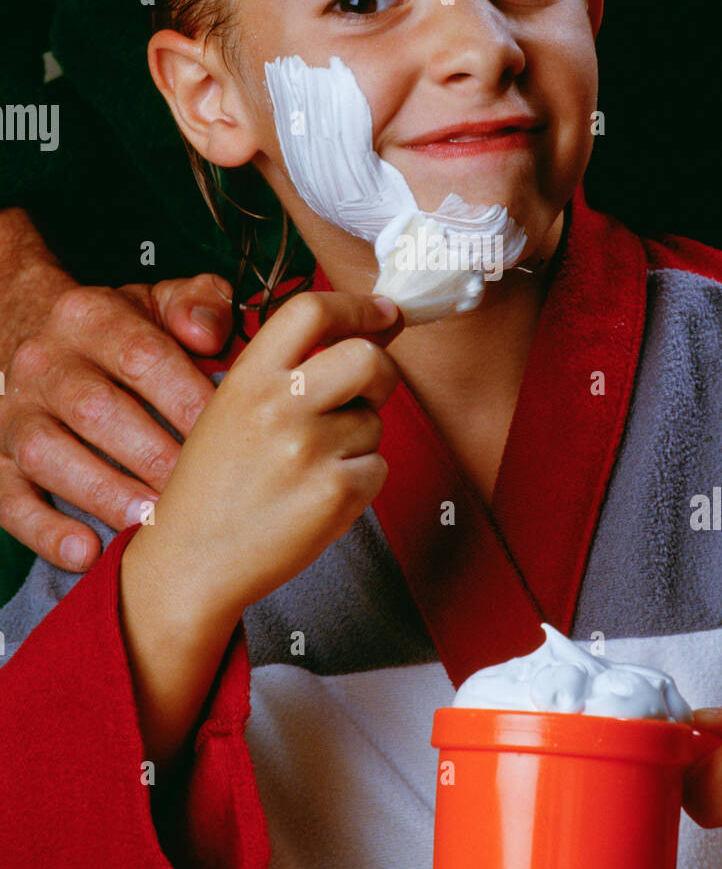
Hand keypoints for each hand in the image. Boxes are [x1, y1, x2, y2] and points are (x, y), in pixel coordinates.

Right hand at [0, 274, 233, 571]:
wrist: (31, 323)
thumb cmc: (120, 328)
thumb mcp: (161, 301)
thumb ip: (198, 305)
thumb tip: (209, 334)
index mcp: (91, 316)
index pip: (141, 355)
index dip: (187, 398)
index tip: (231, 435)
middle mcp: (44, 362)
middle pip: (94, 409)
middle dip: (152, 454)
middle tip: (200, 490)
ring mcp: (15, 413)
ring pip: (47, 454)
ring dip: (103, 493)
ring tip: (152, 522)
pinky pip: (8, 497)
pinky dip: (44, 531)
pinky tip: (86, 553)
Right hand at [126, 290, 402, 623]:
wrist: (190, 562)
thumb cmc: (216, 485)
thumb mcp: (231, 408)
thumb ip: (288, 371)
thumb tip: (368, 334)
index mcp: (248, 377)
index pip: (312, 310)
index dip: (359, 305)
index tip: (384, 311)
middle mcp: (278, 405)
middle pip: (367, 358)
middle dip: (382, 375)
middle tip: (366, 395)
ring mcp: (308, 450)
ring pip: (375, 422)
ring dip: (358, 442)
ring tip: (310, 468)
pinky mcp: (335, 493)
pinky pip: (378, 468)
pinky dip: (360, 484)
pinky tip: (317, 497)